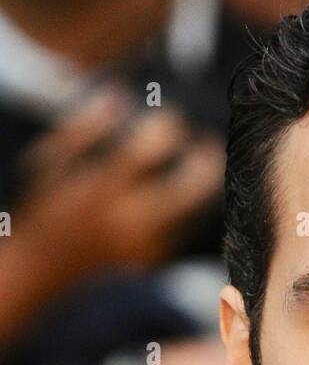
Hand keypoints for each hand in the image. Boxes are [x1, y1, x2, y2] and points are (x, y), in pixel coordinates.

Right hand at [14, 87, 223, 278]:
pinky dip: (183, 211)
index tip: (172, 119)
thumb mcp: (51, 160)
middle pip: (191, 189)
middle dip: (206, 161)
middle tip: (209, 144)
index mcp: (103, 188)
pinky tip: (178, 195)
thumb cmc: (46, 204)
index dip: (168, 128)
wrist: (43, 266)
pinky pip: (179, 231)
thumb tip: (120, 98)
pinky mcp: (150, 261)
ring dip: (201, 188)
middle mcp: (129, 220)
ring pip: (193, 213)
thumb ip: (83, 127)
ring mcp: (144, 245)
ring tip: (200, 164)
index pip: (151, 149)